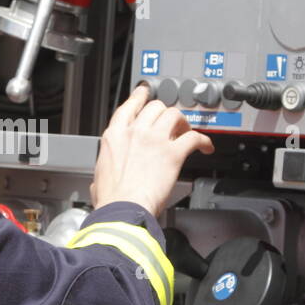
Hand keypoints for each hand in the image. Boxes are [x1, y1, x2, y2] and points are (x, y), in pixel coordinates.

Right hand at [90, 84, 214, 218]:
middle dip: (164, 113)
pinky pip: (194, 137)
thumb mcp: (99, 178)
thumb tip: (102, 182)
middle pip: (155, 107)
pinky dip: (203, 141)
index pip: (130, 106)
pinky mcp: (174, 153)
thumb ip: (104, 172)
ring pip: (174, 115)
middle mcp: (135, 132)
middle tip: (171, 123)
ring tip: (186, 132)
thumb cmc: (112, 200)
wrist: (123, 210)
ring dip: (183, 122)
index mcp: (114, 136)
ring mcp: (155, 140)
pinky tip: (205, 147)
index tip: (145, 94)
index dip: (140, 97)